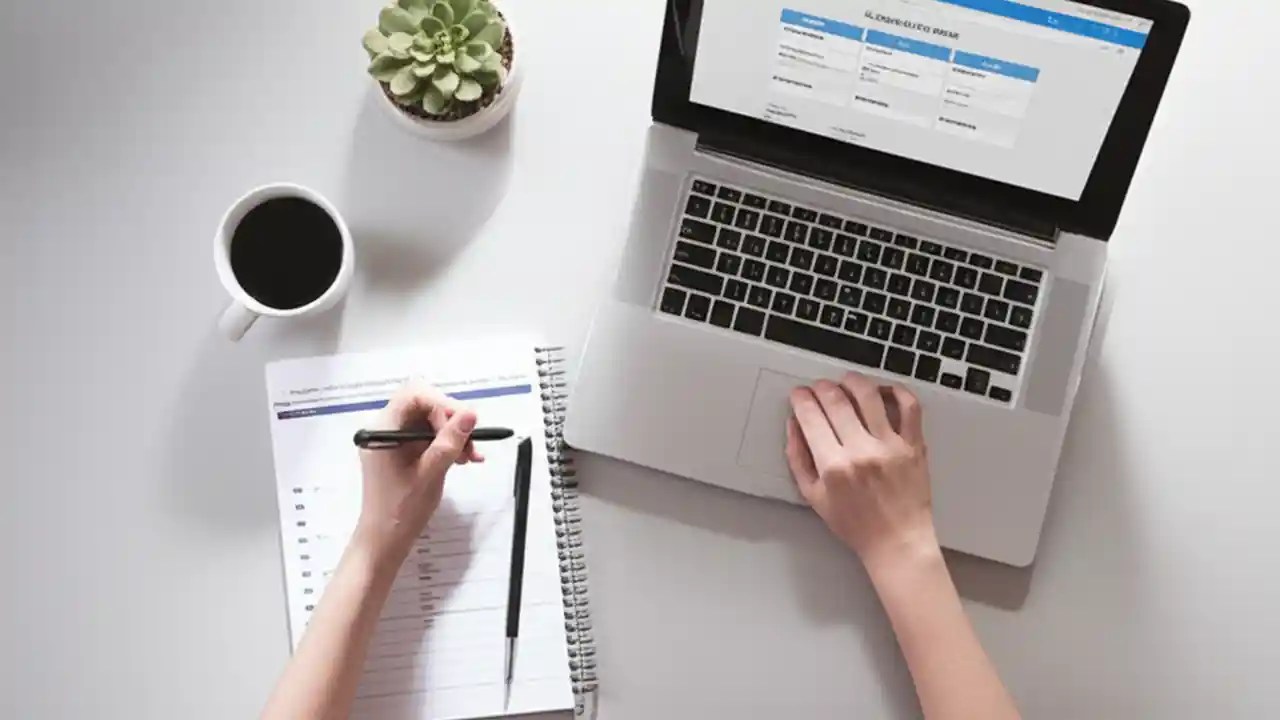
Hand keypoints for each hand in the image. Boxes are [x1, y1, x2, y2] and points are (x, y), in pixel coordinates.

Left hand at [353, 381, 481, 565]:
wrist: (384, 540)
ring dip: (453, 433)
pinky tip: (463, 458)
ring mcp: (394, 439)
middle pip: (423, 404)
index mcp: (383, 430)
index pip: (413, 395)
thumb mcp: (430, 474)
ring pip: (429, 419)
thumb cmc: (401, 511)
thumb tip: (470, 413)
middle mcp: (385, 428)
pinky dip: (447, 443)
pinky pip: (428, 435)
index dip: (442, 403)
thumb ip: (449, 442)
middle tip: (471, 441)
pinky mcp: (402, 450)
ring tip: (471, 456)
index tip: (463, 423)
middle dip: (451, 419)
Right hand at [786, 373, 937, 571]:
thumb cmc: (854, 524)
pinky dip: (896, 391)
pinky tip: (882, 390)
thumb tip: (794, 424)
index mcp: (833, 466)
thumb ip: (798, 459)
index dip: (801, 399)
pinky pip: (909, 407)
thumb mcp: (813, 497)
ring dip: (853, 381)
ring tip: (846, 381)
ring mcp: (891, 445)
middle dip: (821, 387)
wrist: (898, 541)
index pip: (811, 417)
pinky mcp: (914, 445)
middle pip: (836, 401)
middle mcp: (862, 451)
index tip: (798, 394)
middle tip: (817, 387)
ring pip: (869, 396)